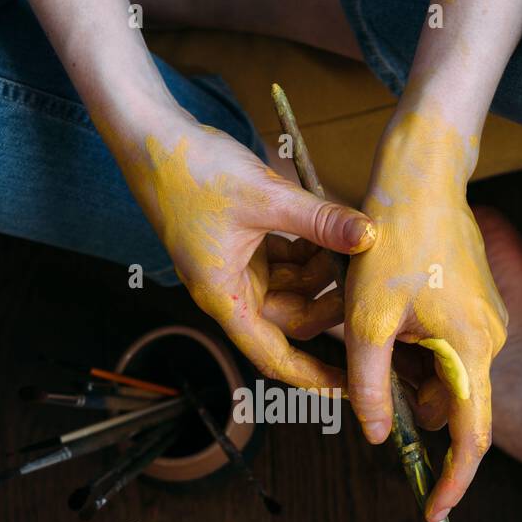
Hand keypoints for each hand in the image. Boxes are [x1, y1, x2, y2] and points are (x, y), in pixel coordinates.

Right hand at [105, 106, 375, 389]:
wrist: (152, 135)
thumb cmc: (191, 172)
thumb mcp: (264, 198)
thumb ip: (319, 220)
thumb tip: (369, 236)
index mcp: (225, 296)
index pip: (274, 356)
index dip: (312, 376)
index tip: (348, 387)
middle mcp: (231, 288)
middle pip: (293, 317)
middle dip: (329, 302)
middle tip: (363, 277)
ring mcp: (238, 264)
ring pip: (294, 286)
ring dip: (322, 269)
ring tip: (349, 241)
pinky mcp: (244, 240)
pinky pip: (287, 257)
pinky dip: (310, 246)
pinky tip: (331, 225)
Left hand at [345, 105, 507, 520]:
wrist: (421, 176)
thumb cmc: (393, 241)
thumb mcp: (366, 321)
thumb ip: (372, 386)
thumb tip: (378, 435)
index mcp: (471, 349)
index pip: (472, 437)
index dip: (453, 480)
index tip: (433, 510)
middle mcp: (489, 339)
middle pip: (451, 403)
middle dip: (408, 404)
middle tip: (362, 384)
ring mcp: (485, 320)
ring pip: (443, 373)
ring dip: (404, 370)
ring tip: (362, 334)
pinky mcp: (474, 304)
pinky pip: (444, 346)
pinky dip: (412, 348)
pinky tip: (381, 317)